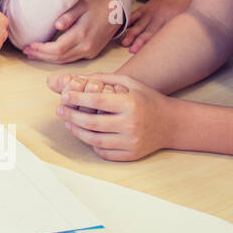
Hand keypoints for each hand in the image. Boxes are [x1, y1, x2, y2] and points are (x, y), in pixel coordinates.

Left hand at [23, 0, 121, 63]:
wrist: (116, 12)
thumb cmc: (96, 6)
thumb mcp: (82, 5)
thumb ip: (68, 15)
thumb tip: (57, 25)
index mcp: (82, 34)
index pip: (57, 49)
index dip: (42, 49)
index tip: (29, 45)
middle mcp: (86, 46)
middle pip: (59, 57)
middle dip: (40, 56)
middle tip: (26, 51)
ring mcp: (90, 52)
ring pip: (65, 61)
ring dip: (47, 59)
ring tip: (32, 54)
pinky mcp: (92, 53)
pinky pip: (71, 59)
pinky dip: (58, 59)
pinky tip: (48, 55)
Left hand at [54, 72, 174, 160]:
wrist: (172, 124)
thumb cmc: (148, 100)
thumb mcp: (131, 83)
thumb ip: (105, 79)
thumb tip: (78, 78)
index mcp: (130, 104)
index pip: (96, 101)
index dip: (76, 99)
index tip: (64, 96)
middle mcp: (131, 124)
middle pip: (91, 122)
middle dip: (70, 115)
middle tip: (60, 110)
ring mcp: (131, 142)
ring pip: (94, 140)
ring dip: (77, 131)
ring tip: (68, 123)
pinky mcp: (131, 155)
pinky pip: (104, 152)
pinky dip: (91, 144)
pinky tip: (85, 135)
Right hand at [122, 0, 192, 51]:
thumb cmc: (182, 10)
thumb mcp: (185, 19)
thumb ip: (179, 32)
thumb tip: (178, 49)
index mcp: (168, 19)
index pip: (158, 33)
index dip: (151, 42)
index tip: (144, 49)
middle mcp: (157, 16)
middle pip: (146, 30)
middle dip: (138, 40)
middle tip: (131, 49)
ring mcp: (148, 13)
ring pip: (137, 24)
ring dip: (130, 34)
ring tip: (123, 43)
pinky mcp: (142, 10)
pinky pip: (132, 17)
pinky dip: (125, 23)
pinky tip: (118, 30)